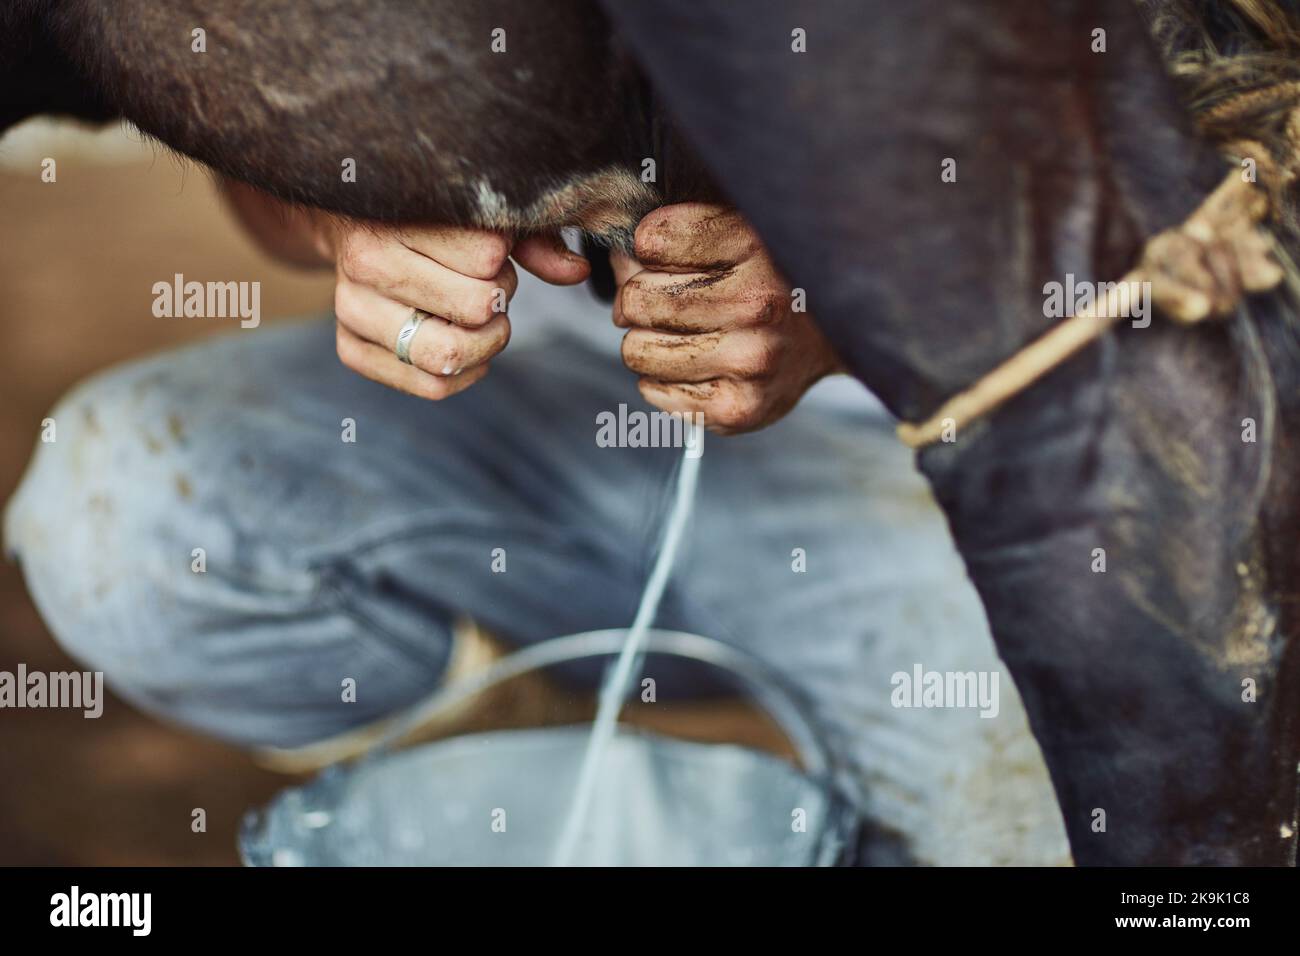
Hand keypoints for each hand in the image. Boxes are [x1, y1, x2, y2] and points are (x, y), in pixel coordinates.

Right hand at [316, 218, 589, 399]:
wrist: (350, 222)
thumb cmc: (430, 213)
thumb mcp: (479, 212)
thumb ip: (531, 237)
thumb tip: (576, 271)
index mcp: (399, 215)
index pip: (487, 257)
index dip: (504, 261)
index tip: (492, 253)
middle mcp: (366, 262)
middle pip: (474, 308)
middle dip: (498, 302)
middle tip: (490, 289)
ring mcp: (352, 309)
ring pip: (449, 355)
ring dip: (486, 344)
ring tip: (482, 320)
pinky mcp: (349, 347)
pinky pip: (431, 386)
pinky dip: (466, 374)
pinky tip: (467, 345)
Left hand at [613, 203, 841, 432]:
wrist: (835, 332)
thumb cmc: (769, 273)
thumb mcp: (736, 225)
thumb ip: (676, 229)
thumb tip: (615, 255)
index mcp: (753, 245)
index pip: (650, 239)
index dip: (647, 247)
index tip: (668, 256)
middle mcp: (755, 305)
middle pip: (635, 300)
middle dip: (639, 299)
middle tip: (667, 303)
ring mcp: (749, 362)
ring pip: (635, 350)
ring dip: (648, 342)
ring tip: (684, 335)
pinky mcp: (739, 409)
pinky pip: (651, 391)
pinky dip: (661, 379)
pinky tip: (695, 363)